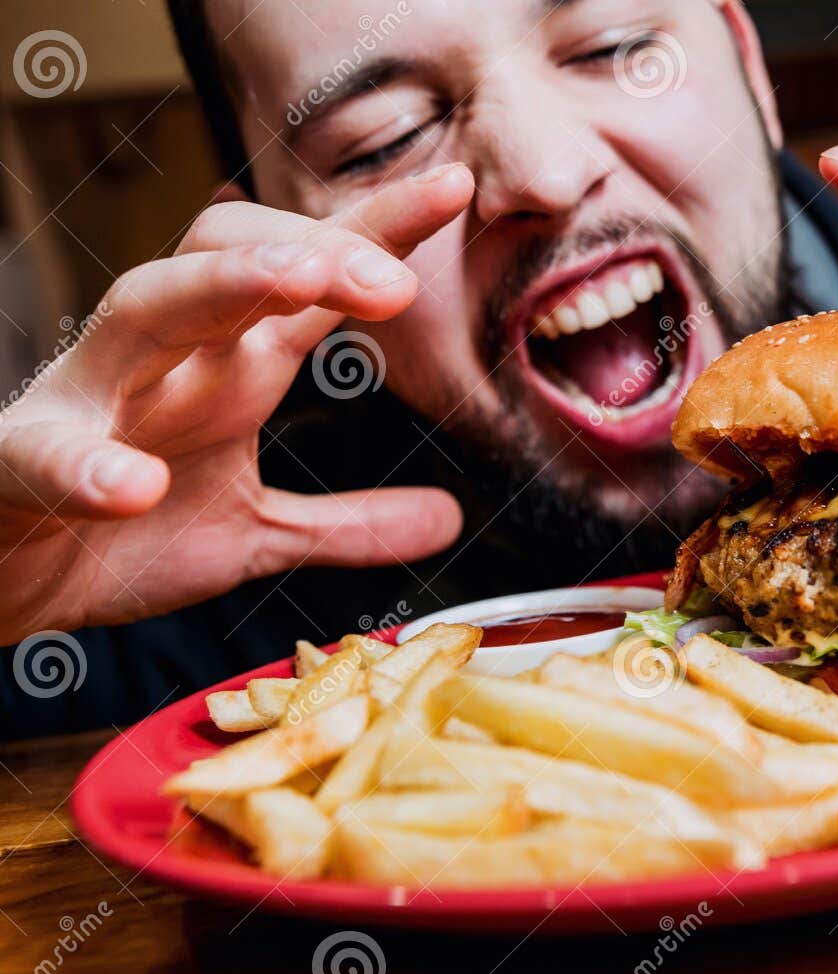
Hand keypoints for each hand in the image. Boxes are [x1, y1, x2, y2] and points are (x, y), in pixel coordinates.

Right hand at [0, 164, 475, 644]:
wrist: (4, 581)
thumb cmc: (120, 535)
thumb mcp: (255, 534)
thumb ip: (350, 524)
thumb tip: (450, 516)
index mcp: (226, 368)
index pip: (306, 278)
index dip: (375, 231)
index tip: (453, 187)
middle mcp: (165, 363)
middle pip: (231, 262)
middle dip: (312, 251)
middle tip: (392, 276)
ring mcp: (91, 402)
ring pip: (145, 308)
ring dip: (222, 288)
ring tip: (298, 284)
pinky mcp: (22, 463)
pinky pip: (47, 449)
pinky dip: (89, 464)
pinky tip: (135, 482)